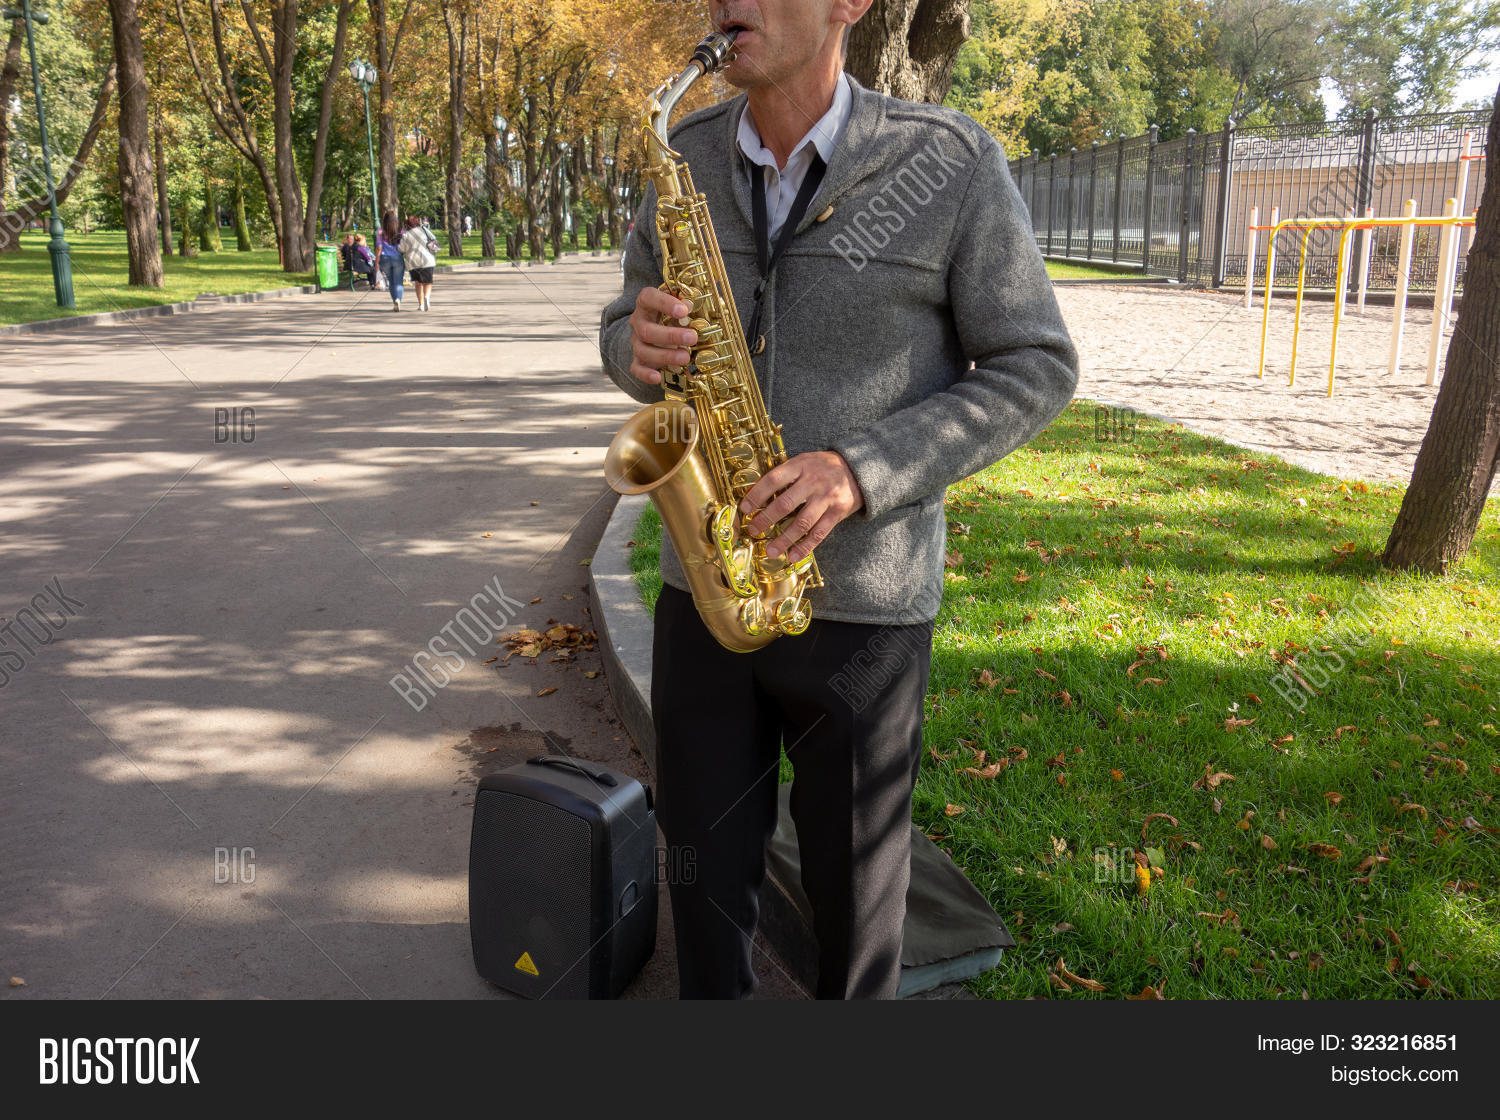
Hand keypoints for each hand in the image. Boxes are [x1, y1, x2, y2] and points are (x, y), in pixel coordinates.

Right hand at [628, 286, 696, 386]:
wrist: (659, 327)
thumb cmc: (672, 313)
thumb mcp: (679, 304)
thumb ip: (687, 303)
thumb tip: (693, 305)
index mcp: (646, 303)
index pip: (649, 298)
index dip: (664, 303)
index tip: (684, 311)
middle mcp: (638, 322)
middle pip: (646, 330)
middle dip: (670, 336)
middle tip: (692, 338)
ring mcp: (637, 342)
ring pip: (643, 350)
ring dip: (665, 355)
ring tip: (685, 358)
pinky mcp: (638, 359)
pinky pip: (636, 368)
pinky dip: (645, 374)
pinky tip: (657, 377)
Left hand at [739, 451, 864, 564]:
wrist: (858, 468)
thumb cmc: (823, 466)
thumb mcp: (804, 461)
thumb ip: (786, 474)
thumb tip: (757, 494)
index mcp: (801, 465)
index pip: (773, 480)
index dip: (757, 494)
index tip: (744, 508)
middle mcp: (813, 481)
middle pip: (785, 504)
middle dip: (766, 519)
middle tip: (753, 530)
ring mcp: (827, 498)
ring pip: (802, 523)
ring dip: (784, 539)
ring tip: (770, 551)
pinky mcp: (837, 512)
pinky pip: (819, 533)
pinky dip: (805, 547)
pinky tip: (793, 556)